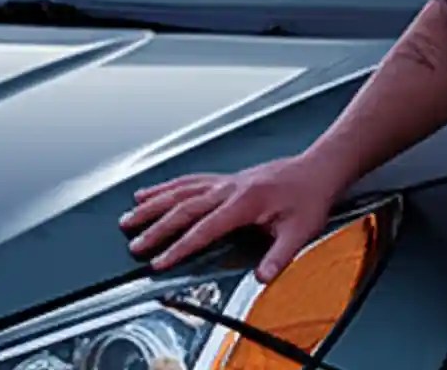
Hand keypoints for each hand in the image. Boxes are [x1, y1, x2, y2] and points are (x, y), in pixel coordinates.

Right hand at [119, 155, 339, 280]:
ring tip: (129, 218)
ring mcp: (226, 181)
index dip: (180, 246)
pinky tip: (150, 193)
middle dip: (156, 227)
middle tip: (135, 244)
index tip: (160, 260)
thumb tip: (262, 277)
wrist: (318, 169)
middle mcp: (230, 188)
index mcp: (245, 201)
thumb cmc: (310, 197)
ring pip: (181, 190)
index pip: (204, 228)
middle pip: (184, 207)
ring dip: (153, 204)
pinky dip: (166, 187)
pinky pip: (189, 181)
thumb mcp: (301, 231)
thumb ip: (279, 255)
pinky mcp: (226, 179)